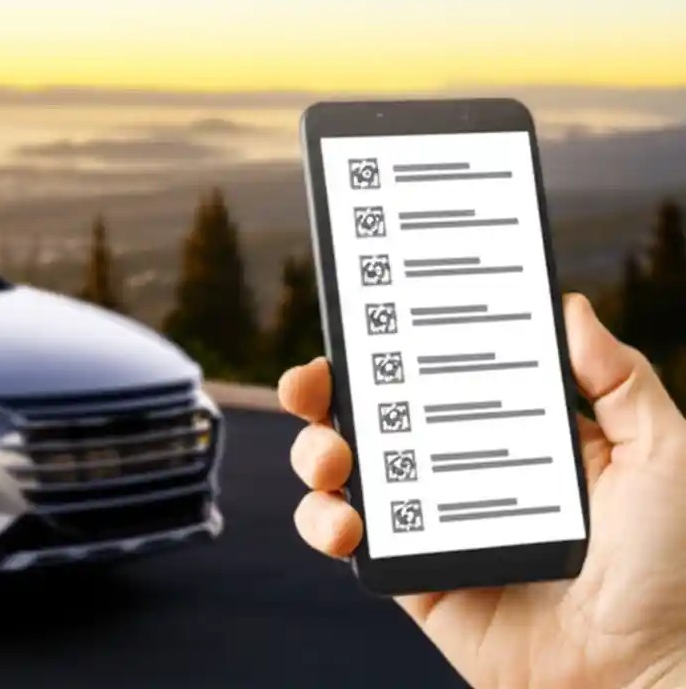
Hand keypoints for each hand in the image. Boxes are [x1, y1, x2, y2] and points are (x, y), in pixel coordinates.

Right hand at [279, 294, 685, 688]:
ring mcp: (427, 522)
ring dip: (314, 453)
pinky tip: (345, 523)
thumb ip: (622, 380)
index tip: (360, 319)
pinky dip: (323, 522)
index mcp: (509, 435)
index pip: (434, 375)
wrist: (641, 672)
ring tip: (333, 462)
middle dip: (322, 392)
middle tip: (310, 386)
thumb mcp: (663, 456)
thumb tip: (571, 309)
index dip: (388, 346)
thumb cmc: (669, 570)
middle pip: (370, 416)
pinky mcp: (409, 575)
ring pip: (341, 472)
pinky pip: (344, 539)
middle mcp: (457, 471)